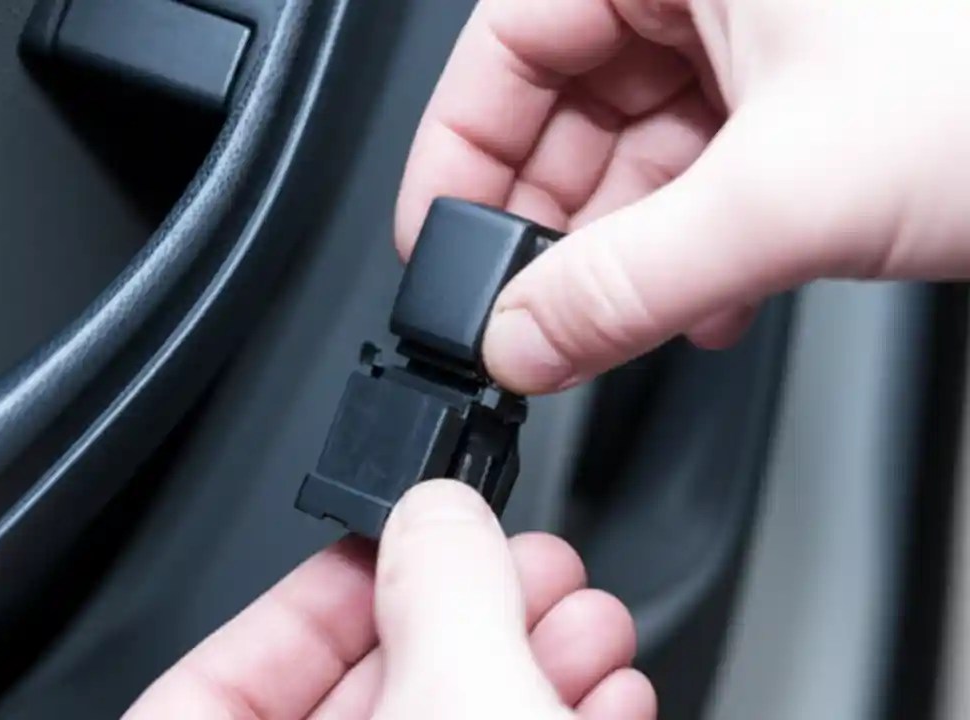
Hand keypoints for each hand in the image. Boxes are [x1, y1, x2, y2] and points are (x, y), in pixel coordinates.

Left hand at [123, 481, 654, 718]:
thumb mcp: (456, 705)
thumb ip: (436, 589)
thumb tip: (436, 515)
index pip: (205, 691)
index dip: (297, 604)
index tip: (385, 554)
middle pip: (357, 699)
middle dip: (458, 617)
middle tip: (524, 567)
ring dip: (528, 667)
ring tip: (587, 619)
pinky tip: (608, 693)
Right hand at [397, 0, 969, 392]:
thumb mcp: (790, 192)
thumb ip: (628, 281)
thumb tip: (521, 338)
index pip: (509, 37)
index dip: (460, 151)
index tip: (443, 248)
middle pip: (569, 96)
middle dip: (550, 221)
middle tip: (529, 313)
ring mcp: (770, 25)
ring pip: (641, 140)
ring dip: (627, 247)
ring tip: (617, 327)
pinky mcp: (815, 84)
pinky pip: (711, 162)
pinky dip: (696, 239)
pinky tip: (701, 305)